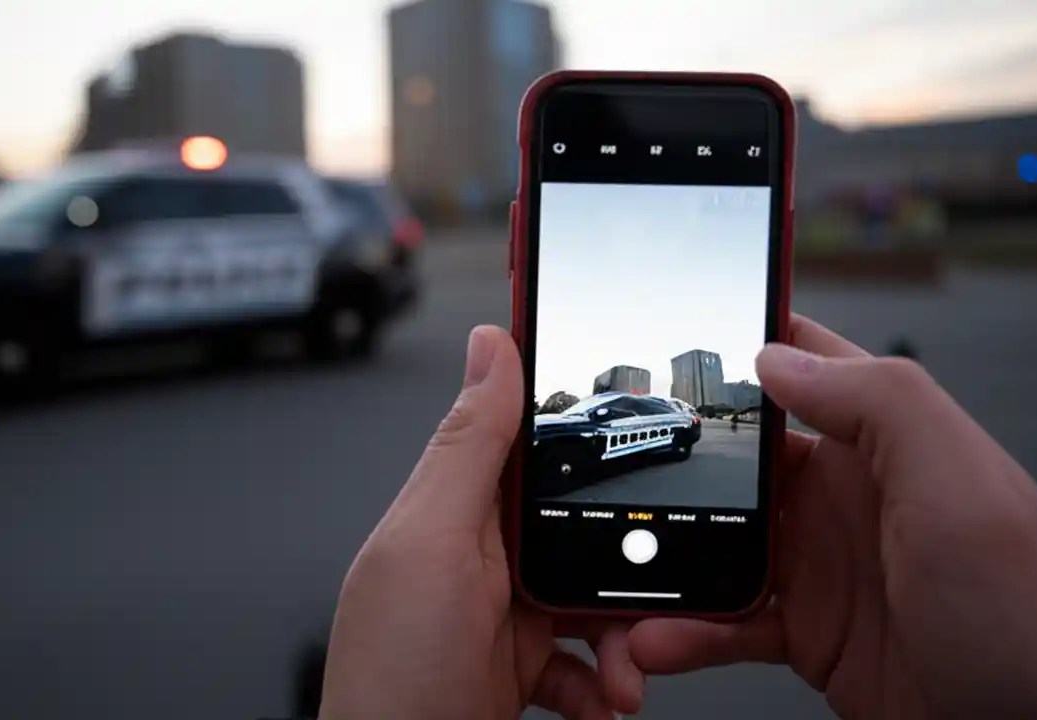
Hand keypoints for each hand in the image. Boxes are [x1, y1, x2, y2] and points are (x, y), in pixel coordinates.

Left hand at [320, 326, 641, 719]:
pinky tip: (602, 699)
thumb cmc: (393, 681)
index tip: (637, 404)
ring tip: (628, 674)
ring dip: (627, 637)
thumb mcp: (432, 546)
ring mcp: (500, 612)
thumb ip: (467, 448)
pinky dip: (604, 681)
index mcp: (454, 508)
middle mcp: (478, 554)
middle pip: (582, 523)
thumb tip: (491, 345)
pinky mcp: (519, 664)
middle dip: (625, 562)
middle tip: (643, 594)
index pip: (524, 436)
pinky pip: (586, 658)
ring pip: (597, 594)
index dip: (578, 413)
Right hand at [629, 315, 1036, 718]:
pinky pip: (727, 623)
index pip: (804, 367)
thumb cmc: (1033, 620)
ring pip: (715, 546)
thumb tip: (777, 356)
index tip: (670, 351)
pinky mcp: (809, 632)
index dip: (741, 347)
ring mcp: (822, 566)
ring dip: (665, 566)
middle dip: (673, 472)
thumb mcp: (958, 487)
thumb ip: (876, 405)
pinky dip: (688, 633)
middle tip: (619, 485)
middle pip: (733, 463)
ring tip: (627, 589)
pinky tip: (663, 641)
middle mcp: (845, 497)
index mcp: (882, 444)